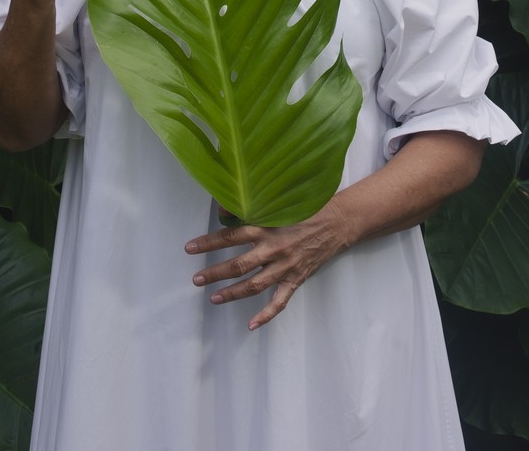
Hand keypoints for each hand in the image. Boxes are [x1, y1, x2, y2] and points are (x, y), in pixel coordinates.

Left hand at [185, 199, 350, 330]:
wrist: (338, 223)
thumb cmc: (307, 209)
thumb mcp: (279, 203)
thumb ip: (252, 206)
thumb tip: (223, 208)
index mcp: (267, 228)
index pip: (231, 236)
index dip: (209, 242)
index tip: (190, 248)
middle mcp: (273, 250)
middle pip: (238, 265)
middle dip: (215, 273)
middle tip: (196, 280)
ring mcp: (285, 267)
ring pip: (254, 285)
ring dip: (232, 293)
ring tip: (214, 298)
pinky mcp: (296, 279)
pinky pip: (280, 302)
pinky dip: (266, 315)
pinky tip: (251, 325)